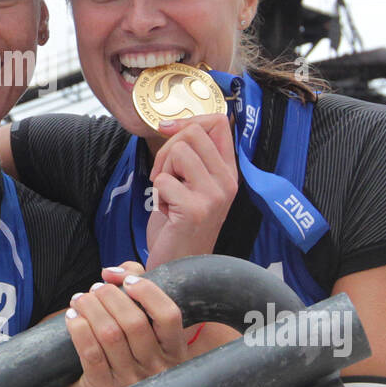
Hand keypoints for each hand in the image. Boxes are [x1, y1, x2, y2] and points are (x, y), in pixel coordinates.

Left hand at [52, 265, 185, 386]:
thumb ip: (136, 288)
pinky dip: (78, 328)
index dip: (148, 292)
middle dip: (110, 296)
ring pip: (109, 334)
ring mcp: (130, 384)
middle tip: (96, 288)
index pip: (169, 315)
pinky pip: (90, 353)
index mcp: (174, 352)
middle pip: (134, 322)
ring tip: (81, 298)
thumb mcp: (141, 329)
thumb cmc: (125, 353)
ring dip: (90, 308)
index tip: (128, 281)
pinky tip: (72, 317)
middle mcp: (156, 370)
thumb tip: (113, 272)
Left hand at [145, 111, 238, 267]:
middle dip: (167, 150)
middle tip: (164, 177)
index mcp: (228, 172)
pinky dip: (157, 194)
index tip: (168, 131)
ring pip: (179, 151)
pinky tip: (167, 211)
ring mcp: (214, 196)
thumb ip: (192, 156)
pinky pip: (164, 180)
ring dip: (162, 171)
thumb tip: (170, 124)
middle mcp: (228, 182)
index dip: (188, 120)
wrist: (178, 265)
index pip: (218, 122)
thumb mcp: (192, 184)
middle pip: (194, 132)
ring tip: (167, 194)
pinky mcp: (195, 210)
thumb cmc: (178, 223)